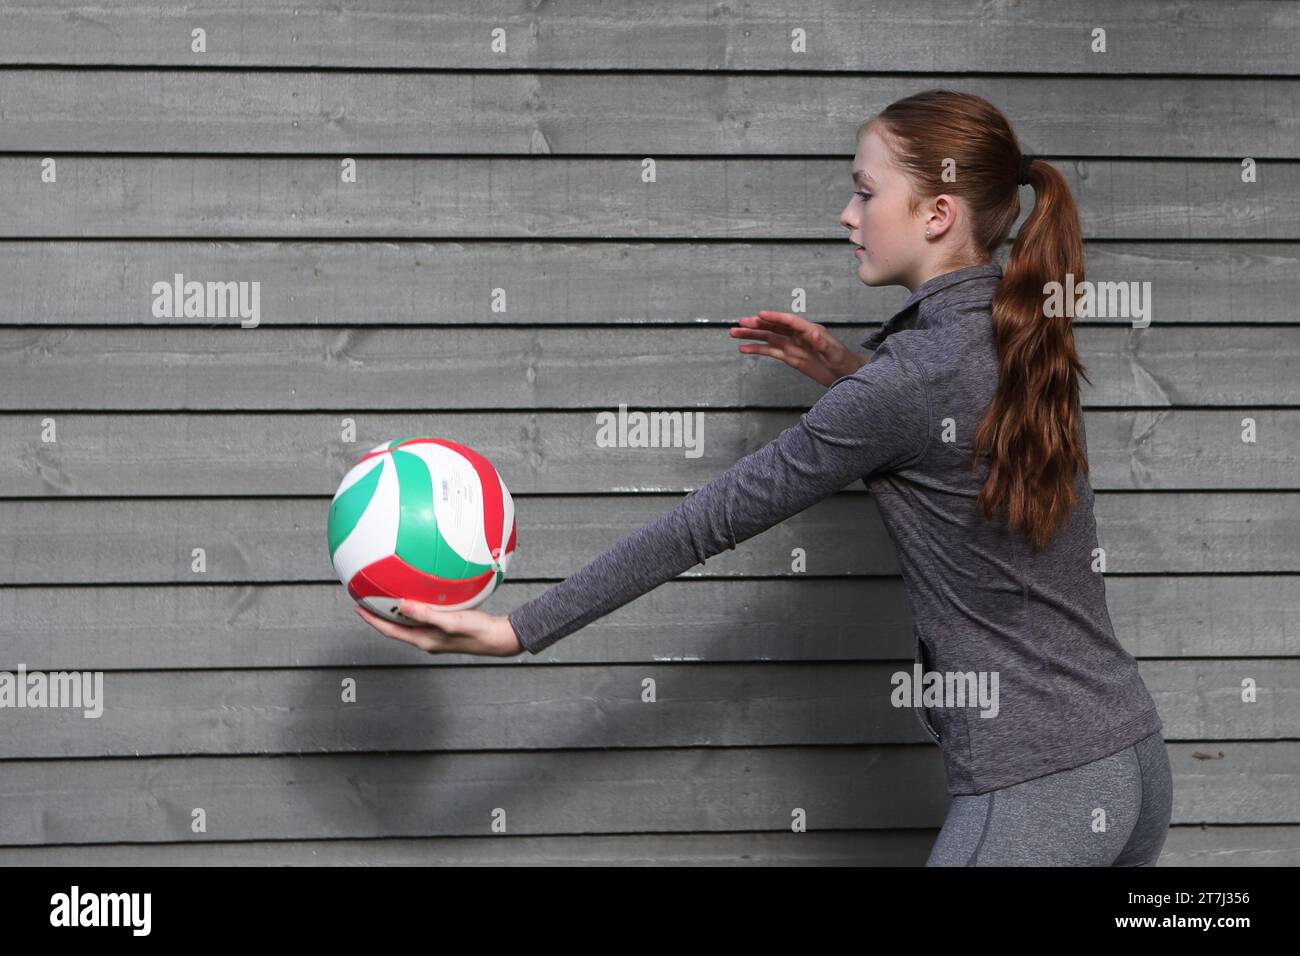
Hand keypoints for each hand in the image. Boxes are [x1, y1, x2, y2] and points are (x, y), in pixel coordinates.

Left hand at [354, 599, 524, 656]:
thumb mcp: (451, 621)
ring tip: (386, 596)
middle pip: (395, 627)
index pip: (390, 630)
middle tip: (366, 599)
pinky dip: (415, 607)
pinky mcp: (445, 628)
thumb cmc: (478, 631)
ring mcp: (435, 635)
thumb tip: (401, 605)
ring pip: (408, 622)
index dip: (372, 620)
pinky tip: (420, 594)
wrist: (499, 639)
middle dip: (379, 615)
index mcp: (423, 640)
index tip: (357, 607)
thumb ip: (426, 614)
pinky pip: (423, 616)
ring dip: (396, 611)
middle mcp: (426, 639)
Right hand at [730, 310, 866, 386]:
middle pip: (774, 326)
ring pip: (768, 337)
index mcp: (810, 330)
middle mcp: (798, 335)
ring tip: (734, 333)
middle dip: (757, 324)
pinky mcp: (790, 357)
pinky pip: (770, 352)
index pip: (789, 321)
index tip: (760, 315)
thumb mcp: (835, 354)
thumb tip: (814, 334)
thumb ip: (824, 344)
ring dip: (752, 335)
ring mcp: (792, 345)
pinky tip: (744, 349)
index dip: (775, 317)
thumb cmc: (844, 362)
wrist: (845, 374)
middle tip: (741, 323)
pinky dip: (757, 349)